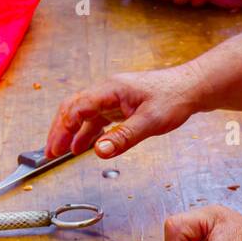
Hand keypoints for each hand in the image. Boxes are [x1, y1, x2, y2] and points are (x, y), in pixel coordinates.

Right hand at [46, 64, 204, 158]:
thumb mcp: (150, 122)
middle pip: (73, 108)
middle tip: (50, 152)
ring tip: (60, 152)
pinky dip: (86, 132)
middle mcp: (108, 91)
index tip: (56, 147)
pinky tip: (83, 146)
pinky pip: (96, 118)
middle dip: (59, 130)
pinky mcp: (119, 105)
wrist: (190, 88)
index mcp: (111, 90)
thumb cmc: (174, 99)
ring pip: (83, 114)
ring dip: (71, 132)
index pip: (78, 107)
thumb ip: (124, 138)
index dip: (64, 128)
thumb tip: (99, 152)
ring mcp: (113, 98)